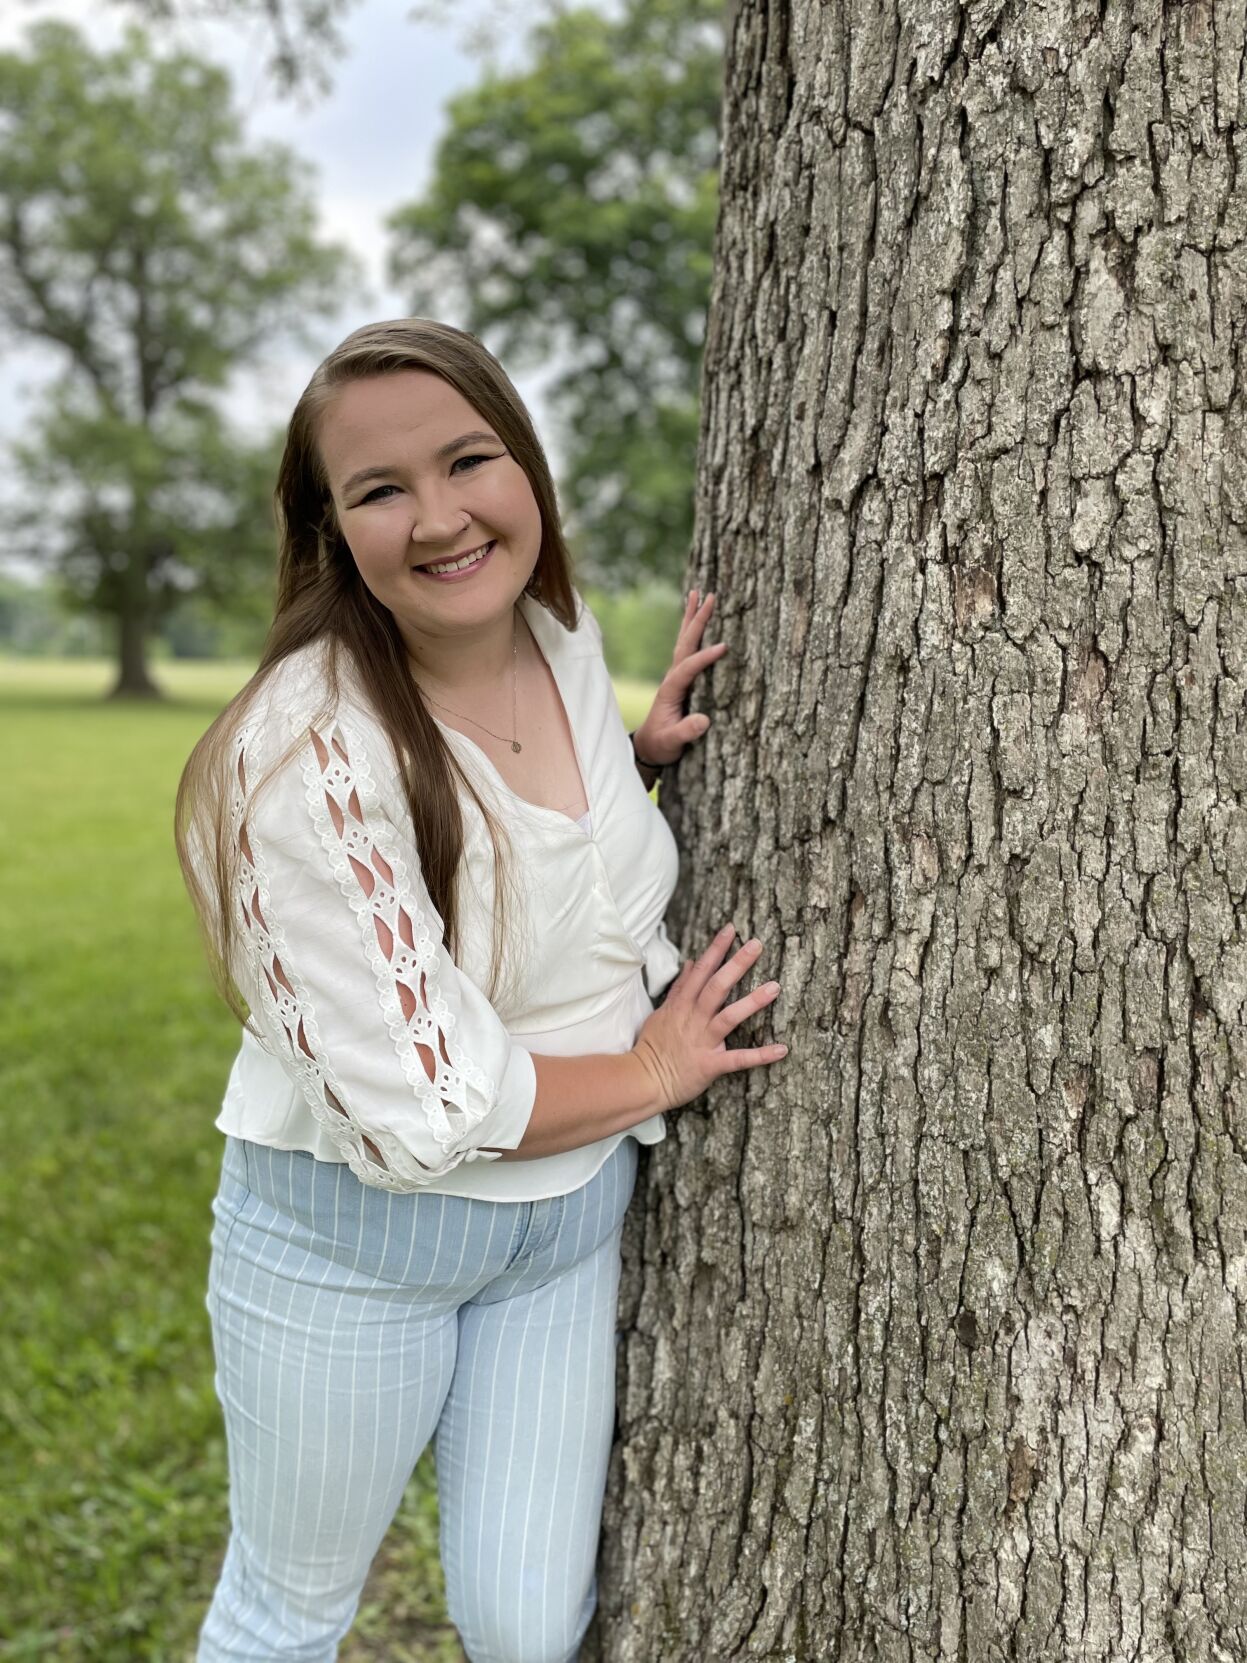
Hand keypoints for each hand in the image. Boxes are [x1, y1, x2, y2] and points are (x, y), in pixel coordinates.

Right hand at [631, 924, 786, 1111]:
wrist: (642, 1080)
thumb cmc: (654, 1046)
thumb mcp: (662, 1011)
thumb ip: (680, 988)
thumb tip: (691, 963)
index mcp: (681, 1005)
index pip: (701, 971)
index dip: (716, 949)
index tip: (731, 930)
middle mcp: (693, 1019)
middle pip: (717, 986)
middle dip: (736, 964)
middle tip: (757, 945)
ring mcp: (702, 1041)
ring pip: (729, 1017)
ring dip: (752, 1002)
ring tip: (775, 987)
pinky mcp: (710, 1064)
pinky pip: (738, 1059)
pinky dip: (760, 1055)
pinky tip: (781, 1049)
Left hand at [632, 588, 726, 767]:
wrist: (650, 746)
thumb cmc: (662, 744)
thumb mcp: (673, 742)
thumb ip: (686, 732)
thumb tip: (703, 721)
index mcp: (671, 690)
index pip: (689, 667)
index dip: (705, 657)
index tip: (724, 647)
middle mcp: (672, 677)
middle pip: (685, 643)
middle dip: (696, 620)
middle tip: (708, 596)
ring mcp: (676, 675)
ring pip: (684, 641)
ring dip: (691, 617)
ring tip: (697, 593)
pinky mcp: (681, 678)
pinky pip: (688, 648)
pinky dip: (692, 630)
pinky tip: (696, 617)